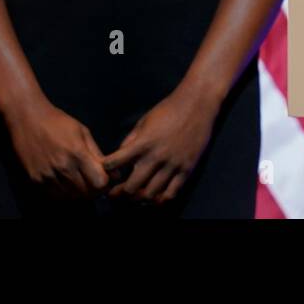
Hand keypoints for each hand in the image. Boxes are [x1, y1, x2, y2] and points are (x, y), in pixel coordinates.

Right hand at [4, 97, 108, 199]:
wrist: (27, 118)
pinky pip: (54, 195)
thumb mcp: (83, 132)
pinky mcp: (35, 179)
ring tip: (80, 181)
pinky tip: (65, 182)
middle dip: (94, 190)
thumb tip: (114, 173)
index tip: (106, 178)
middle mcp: (63, 167)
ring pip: (70, 196)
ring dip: (78, 192)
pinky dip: (63, 193)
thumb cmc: (58, 122)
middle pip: (85, 192)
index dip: (105, 183)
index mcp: (77, 153)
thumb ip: (97, 154)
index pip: (99, 182)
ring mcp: (47, 175)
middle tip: (94, 182)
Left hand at [102, 89, 218, 205]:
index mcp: (142, 143)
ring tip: (136, 196)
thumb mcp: (144, 121)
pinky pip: (171, 193)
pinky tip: (156, 197)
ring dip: (139, 198)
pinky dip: (161, 200)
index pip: (114, 164)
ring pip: (150, 194)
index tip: (108, 172)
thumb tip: (120, 157)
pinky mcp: (187, 169)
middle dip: (120, 193)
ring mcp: (172, 165)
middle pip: (131, 187)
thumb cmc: (168, 110)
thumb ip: (131, 141)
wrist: (197, 104)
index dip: (106, 170)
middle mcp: (156, 157)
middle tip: (117, 193)